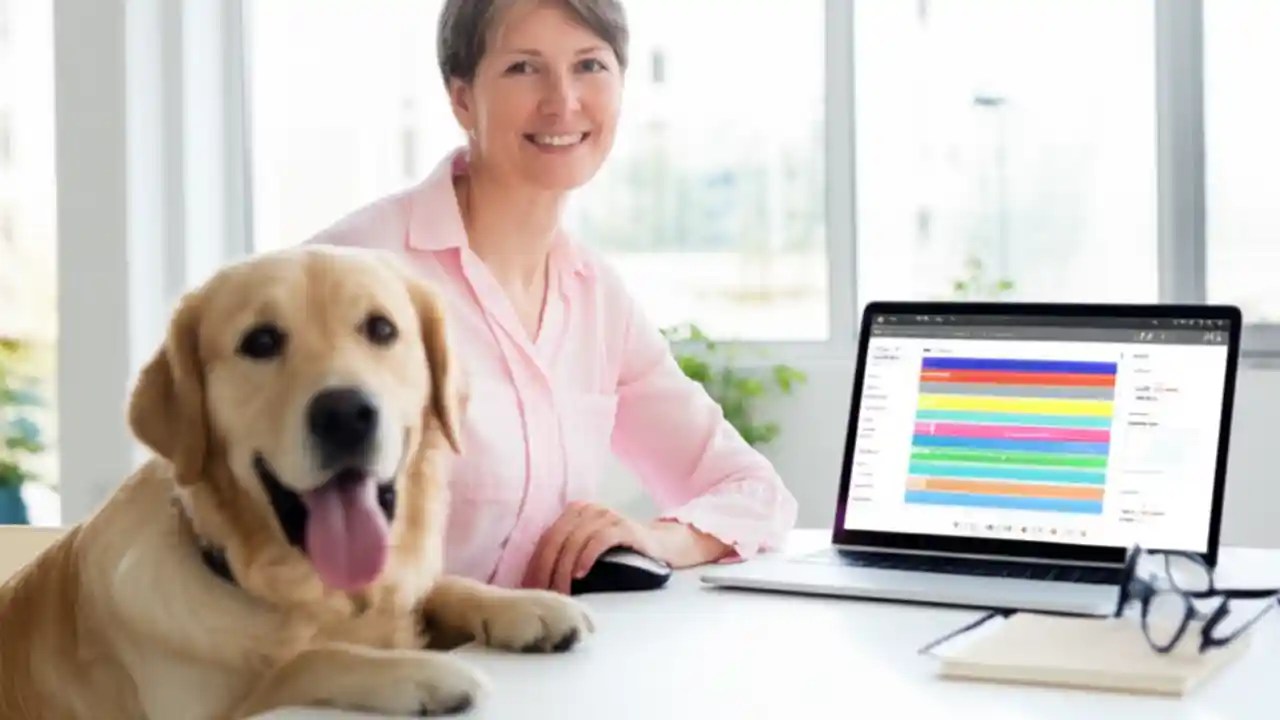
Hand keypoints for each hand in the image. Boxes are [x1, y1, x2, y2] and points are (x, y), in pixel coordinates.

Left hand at [522, 502, 660, 594]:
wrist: (660, 545)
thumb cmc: (618, 553)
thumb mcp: (587, 548)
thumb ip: (566, 554)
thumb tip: (536, 582)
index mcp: (574, 511)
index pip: (547, 538)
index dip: (535, 564)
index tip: (531, 590)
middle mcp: (589, 509)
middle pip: (557, 538)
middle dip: (547, 569)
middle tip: (544, 594)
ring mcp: (607, 515)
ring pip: (575, 540)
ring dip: (564, 568)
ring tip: (562, 591)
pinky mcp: (624, 527)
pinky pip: (599, 539)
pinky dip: (586, 557)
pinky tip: (580, 575)